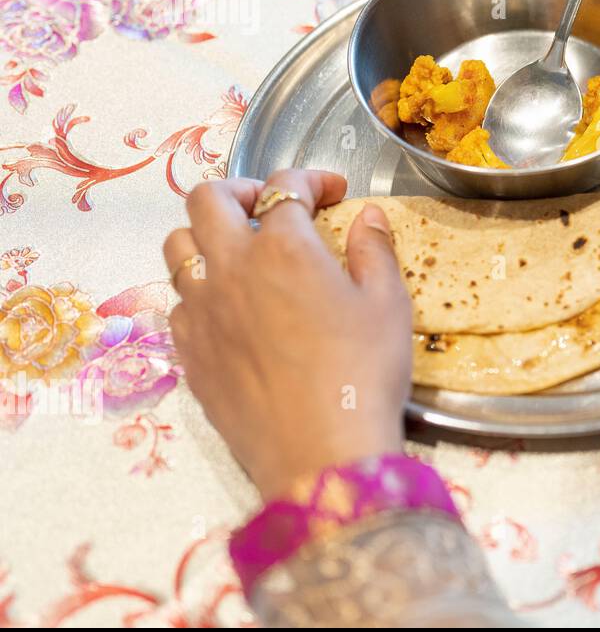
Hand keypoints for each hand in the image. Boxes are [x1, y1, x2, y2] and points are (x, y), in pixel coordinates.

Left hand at [164, 170, 410, 500]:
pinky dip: (200, 291)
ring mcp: (201, 311)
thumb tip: (367, 217)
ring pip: (178, 247)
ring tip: (239, 251)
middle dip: (242, 190)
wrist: (320, 452)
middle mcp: (231, 269)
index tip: (333, 193)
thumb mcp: (388, 304)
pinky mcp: (189, 352)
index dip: (311, 179)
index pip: (285, 188)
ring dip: (207, 235)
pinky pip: (178, 303)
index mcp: (284, 248)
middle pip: (207, 200)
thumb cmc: (363, 374)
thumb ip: (375, 250)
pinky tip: (230, 309)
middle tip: (272, 208)